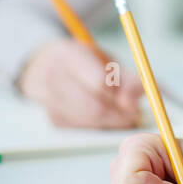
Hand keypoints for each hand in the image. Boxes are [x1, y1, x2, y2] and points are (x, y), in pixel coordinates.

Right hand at [18, 38, 143, 127]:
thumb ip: (126, 77)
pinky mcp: (53, 119)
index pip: (100, 81)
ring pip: (90, 121)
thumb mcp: (104, 59)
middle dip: (120, 115)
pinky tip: (104, 116)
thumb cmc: (81, 61)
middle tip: (136, 115)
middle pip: (94, 107)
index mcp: (68, 55)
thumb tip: (141, 95)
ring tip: (123, 114)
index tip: (135, 101)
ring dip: (113, 122)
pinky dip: (100, 126)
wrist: (41, 65)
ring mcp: (49, 101)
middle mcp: (53, 77)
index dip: (122, 95)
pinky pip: (84, 128)